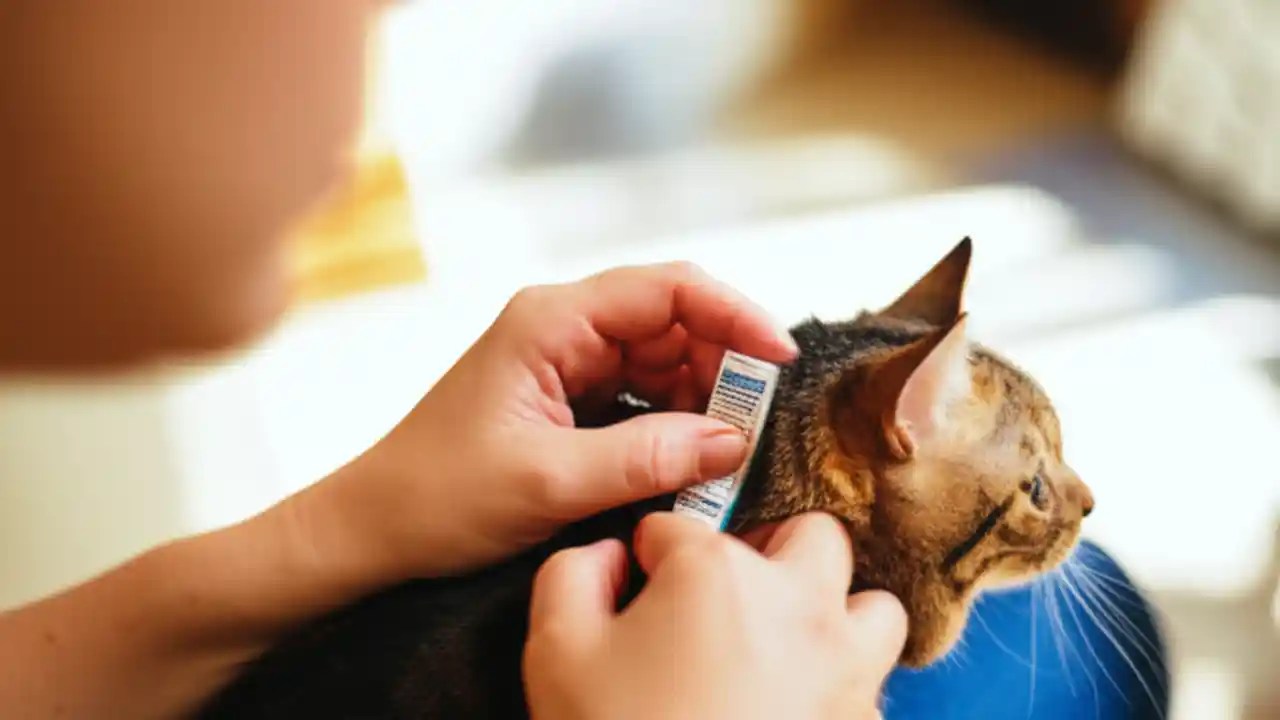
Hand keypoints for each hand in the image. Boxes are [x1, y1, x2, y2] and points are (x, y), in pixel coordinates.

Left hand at [298, 263, 797, 583]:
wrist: (374, 530)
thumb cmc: (438, 496)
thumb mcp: (549, 481)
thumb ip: (646, 456)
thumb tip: (732, 441)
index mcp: (552, 320)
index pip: (668, 289)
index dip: (734, 314)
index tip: (780, 360)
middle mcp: (564, 328)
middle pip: (675, 322)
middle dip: (724, 368)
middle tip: (758, 428)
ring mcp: (567, 362)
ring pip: (665, 362)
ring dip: (703, 403)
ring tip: (728, 455)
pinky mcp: (570, 400)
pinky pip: (644, 398)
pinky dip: (675, 426)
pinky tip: (693, 462)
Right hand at [524, 512, 907, 719]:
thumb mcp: (556, 649)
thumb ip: (572, 575)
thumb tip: (608, 558)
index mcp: (718, 572)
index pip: (678, 528)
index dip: (650, 556)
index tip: (639, 587)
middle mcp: (797, 604)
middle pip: (811, 535)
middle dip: (770, 549)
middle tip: (729, 590)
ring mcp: (844, 669)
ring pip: (874, 608)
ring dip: (836, 613)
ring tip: (788, 641)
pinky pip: (873, 688)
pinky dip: (842, 686)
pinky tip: (796, 706)